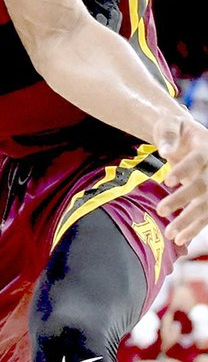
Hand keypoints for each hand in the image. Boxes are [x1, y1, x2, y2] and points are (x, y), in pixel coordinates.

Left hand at [156, 115, 207, 244]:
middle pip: (203, 186)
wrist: (185, 134)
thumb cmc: (175, 127)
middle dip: (183, 199)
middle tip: (160, 210)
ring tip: (171, 235)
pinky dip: (194, 227)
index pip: (197, 160)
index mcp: (206, 147)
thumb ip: (168, 135)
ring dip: (189, 221)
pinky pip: (206, 214)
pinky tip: (180, 238)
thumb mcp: (169, 123)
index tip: (167, 181)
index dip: (184, 170)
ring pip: (206, 205)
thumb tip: (165, 151)